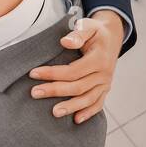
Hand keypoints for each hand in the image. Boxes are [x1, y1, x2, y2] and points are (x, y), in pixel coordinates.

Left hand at [28, 9, 122, 123]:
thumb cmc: (95, 31)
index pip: (73, 70)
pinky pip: (98, 104)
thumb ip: (78, 33)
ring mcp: (105, 83)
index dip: (52, 73)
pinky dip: (88, 113)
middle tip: (34, 93)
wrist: (112, 37)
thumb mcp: (88, 26)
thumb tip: (65, 42)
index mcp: (99, 58)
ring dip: (70, 107)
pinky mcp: (105, 89)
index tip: (33, 73)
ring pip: (88, 99)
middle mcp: (104, 73)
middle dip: (55, 90)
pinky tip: (76, 120)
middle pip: (78, 86)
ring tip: (53, 113)